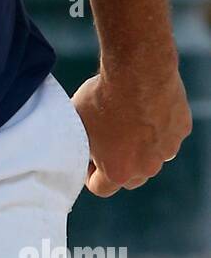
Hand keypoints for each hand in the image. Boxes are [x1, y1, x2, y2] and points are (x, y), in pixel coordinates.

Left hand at [72, 68, 191, 196]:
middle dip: (118, 164)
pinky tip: (145, 107)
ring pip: (151, 156)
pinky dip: (157, 126)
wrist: (137, 69)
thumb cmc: (102, 97)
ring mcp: (168, 149)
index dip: (89, 173)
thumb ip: (80, 148)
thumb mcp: (77, 125)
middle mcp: (147, 168)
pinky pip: (166, 135)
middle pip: (129, 178)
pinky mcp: (181, 130)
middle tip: (107, 140)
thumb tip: (79, 153)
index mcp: (119, 172)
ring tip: (126, 120)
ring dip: (140, 146)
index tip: (89, 156)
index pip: (100, 188)